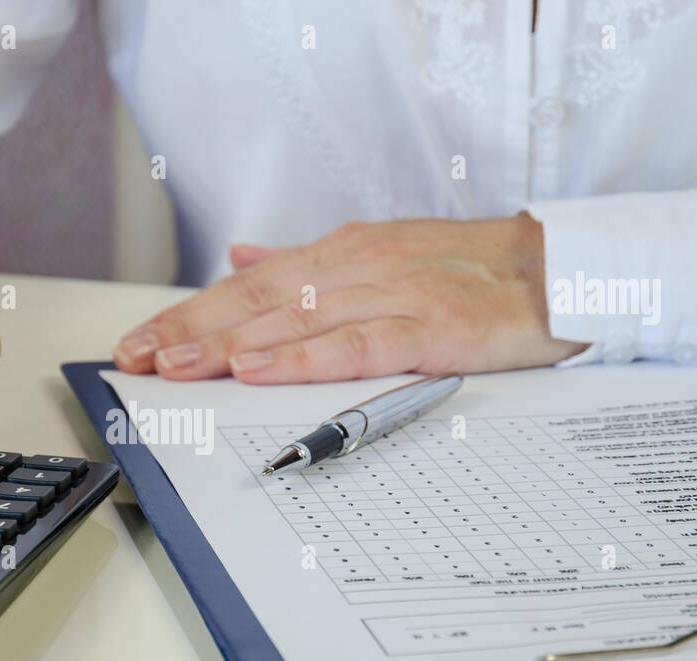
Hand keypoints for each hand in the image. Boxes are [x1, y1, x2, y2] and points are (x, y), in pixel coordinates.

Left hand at [112, 214, 585, 381]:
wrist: (560, 271)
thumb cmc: (468, 273)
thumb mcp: (378, 257)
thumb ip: (306, 266)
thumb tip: (242, 259)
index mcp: (340, 255)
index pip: (246, 287)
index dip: (189, 315)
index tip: (141, 343)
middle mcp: (356, 267)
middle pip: (255, 302)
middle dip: (189, 332)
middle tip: (136, 360)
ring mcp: (391, 295)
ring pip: (293, 320)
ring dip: (228, 344)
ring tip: (176, 366)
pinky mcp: (428, 329)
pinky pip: (355, 345)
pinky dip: (303, 357)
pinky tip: (259, 369)